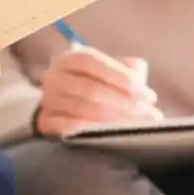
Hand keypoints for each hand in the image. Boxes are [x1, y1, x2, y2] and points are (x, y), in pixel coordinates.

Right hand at [37, 47, 160, 137]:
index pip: (92, 62)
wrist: (63, 102)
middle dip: (123, 102)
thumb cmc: (96, 83)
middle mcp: (54, 77)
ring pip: (82, 109)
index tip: (146, 93)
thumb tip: (141, 78)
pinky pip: (67, 128)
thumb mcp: (110, 70)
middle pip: (90, 89)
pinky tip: (109, 135)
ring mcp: (48, 101)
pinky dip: (89, 130)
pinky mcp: (45, 122)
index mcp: (69, 59)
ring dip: (113, 119)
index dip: (120, 76)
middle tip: (148, 112)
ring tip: (138, 125)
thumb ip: (127, 69)